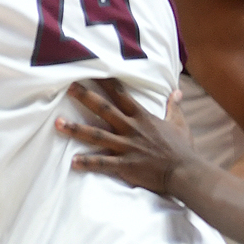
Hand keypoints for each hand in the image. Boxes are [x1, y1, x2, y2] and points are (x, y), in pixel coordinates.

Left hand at [53, 78, 200, 195]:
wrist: (185, 172)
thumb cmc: (182, 148)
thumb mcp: (179, 123)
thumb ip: (174, 107)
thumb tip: (177, 92)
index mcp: (142, 117)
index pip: (121, 95)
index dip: (106, 82)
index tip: (92, 71)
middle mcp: (131, 128)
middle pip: (103, 109)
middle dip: (85, 97)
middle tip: (68, 87)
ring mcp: (126, 147)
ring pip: (96, 135)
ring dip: (76, 129)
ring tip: (57, 124)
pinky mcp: (125, 165)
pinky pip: (103, 163)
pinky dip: (88, 163)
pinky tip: (72, 162)